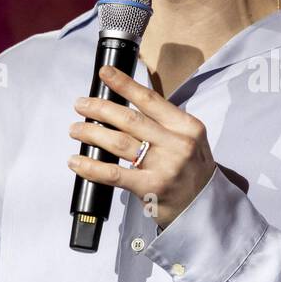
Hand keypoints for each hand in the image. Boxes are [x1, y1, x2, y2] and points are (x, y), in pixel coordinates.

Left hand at [68, 64, 216, 229]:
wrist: (204, 207)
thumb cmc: (191, 170)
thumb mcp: (188, 139)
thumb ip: (162, 123)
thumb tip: (123, 106)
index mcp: (187, 127)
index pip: (151, 100)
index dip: (124, 84)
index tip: (105, 74)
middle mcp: (178, 144)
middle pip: (131, 120)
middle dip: (100, 109)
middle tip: (81, 105)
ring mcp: (165, 167)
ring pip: (120, 143)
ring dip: (92, 133)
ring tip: (76, 129)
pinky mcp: (151, 188)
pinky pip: (114, 174)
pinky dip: (91, 166)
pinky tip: (77, 161)